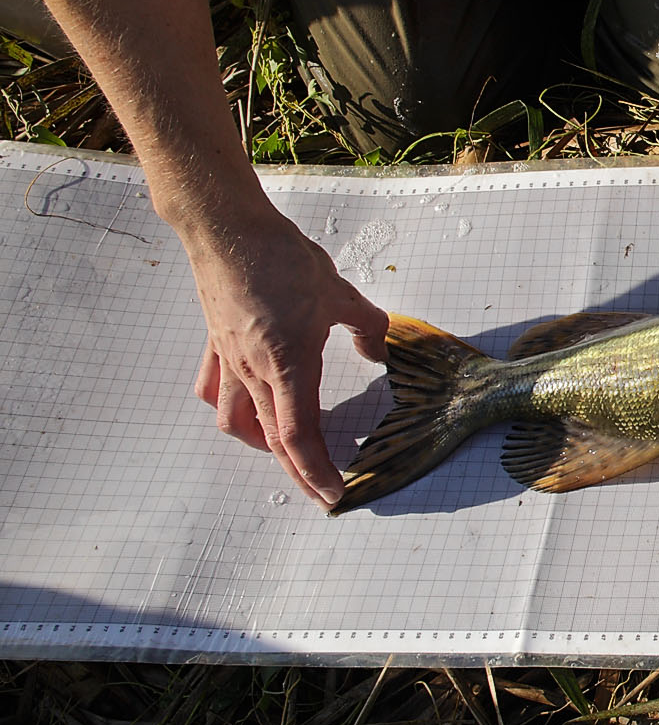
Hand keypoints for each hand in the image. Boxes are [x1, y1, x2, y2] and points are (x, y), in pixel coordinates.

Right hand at [188, 215, 387, 505]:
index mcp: (289, 364)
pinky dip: (232, 410)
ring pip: (237, 423)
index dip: (316, 471)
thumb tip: (377, 351)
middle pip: (273, 440)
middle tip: (321, 493)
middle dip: (300, 474)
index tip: (334, 494)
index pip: (299, 435)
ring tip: (285, 453)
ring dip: (262, 447)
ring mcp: (230, 360)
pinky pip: (216, 392)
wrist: (227, 229)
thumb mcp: (340, 292)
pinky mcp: (217, 345)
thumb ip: (367, 326)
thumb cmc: (281, 258)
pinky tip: (245, 409)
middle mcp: (254, 371)